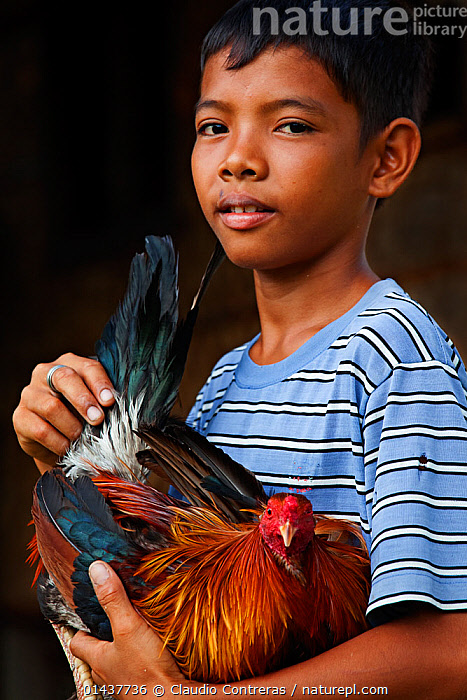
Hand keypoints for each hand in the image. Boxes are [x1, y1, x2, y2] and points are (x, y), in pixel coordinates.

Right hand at [12, 353, 114, 471]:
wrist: (57, 440)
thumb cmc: (81, 416)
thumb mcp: (94, 404)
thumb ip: (103, 400)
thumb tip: (117, 406)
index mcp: (69, 364)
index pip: (87, 367)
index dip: (100, 383)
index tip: (110, 401)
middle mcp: (45, 374)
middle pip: (64, 378)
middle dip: (84, 400)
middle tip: (97, 419)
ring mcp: (30, 394)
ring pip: (52, 407)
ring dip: (72, 426)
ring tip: (82, 437)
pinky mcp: (20, 417)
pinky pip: (41, 430)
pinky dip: (58, 442)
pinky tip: (68, 447)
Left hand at [70, 561, 185, 689]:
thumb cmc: (147, 672)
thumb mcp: (128, 627)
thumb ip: (114, 599)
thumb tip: (97, 570)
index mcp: (99, 659)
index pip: (79, 642)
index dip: (81, 629)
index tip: (85, 615)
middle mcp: (109, 673)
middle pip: (99, 652)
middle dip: (105, 636)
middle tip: (116, 617)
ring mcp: (126, 681)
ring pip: (119, 660)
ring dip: (125, 647)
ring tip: (138, 630)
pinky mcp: (144, 685)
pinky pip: (138, 668)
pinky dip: (142, 657)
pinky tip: (155, 649)